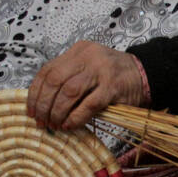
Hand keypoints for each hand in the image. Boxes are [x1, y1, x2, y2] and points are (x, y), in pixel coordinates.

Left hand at [27, 41, 147, 130]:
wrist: (146, 74)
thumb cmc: (114, 75)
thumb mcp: (89, 67)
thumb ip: (69, 78)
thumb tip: (43, 103)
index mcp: (78, 51)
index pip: (47, 70)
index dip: (35, 93)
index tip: (31, 110)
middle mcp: (88, 57)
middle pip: (54, 80)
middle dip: (44, 104)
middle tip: (42, 121)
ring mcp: (101, 71)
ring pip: (69, 92)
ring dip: (58, 112)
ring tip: (55, 124)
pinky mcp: (112, 87)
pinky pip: (88, 104)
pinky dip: (76, 117)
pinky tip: (70, 125)